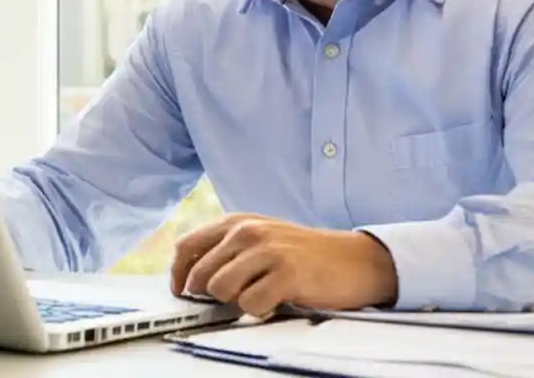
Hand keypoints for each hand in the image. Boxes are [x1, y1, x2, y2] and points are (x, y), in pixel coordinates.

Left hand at [170, 213, 398, 317]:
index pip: (186, 246)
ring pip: (220, 290)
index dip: (178, 273)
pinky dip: (260, 311)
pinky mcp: (286, 273)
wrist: (355, 259)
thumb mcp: (261, 239)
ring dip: (237, 301)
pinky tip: (278, 301)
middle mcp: (248, 231)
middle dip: (211, 295)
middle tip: (238, 296)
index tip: (181, 291)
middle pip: (200, 274)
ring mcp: (267, 251)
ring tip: (262, 294)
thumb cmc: (304, 254)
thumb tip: (189, 277)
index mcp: (237, 222)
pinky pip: (250, 305)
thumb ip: (227, 250)